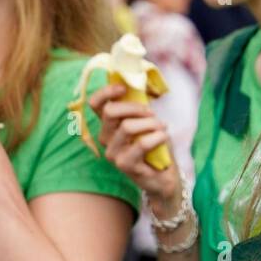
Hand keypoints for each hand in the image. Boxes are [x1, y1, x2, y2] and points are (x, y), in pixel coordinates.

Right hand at [88, 84, 181, 208]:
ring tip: (162, 128)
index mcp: (109, 125)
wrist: (164, 176)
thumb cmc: (156, 146)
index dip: (106, 92)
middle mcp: (105, 138)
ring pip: (127, 126)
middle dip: (135, 107)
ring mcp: (113, 153)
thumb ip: (141, 106)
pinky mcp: (124, 165)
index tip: (123, 88)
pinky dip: (157, 137)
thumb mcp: (149, 121)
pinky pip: (141, 143)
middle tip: (152, 113)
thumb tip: (142, 84)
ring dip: (151, 123)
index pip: (95, 104)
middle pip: (110, 112)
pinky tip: (164, 137)